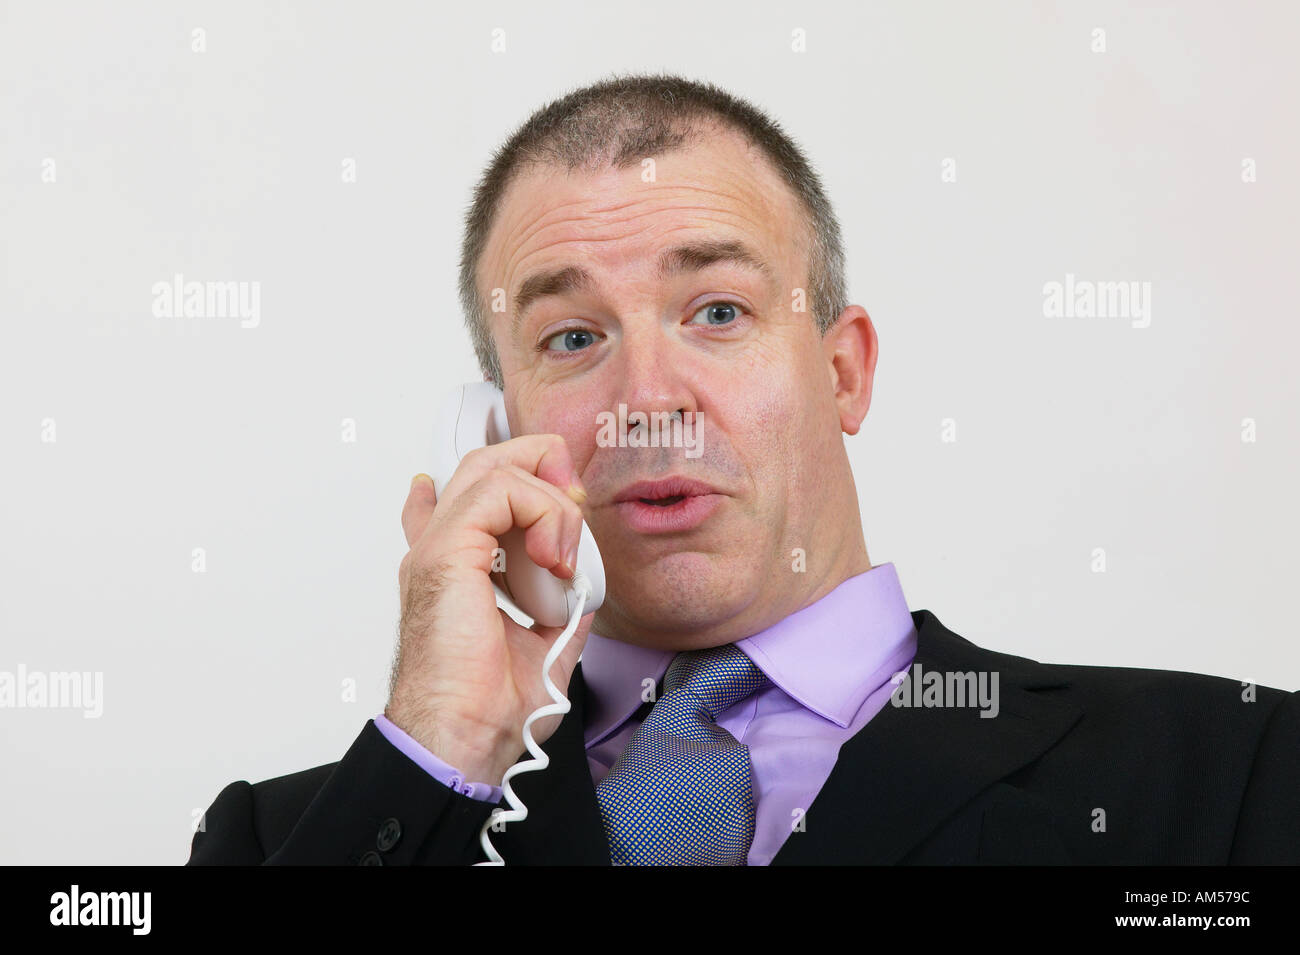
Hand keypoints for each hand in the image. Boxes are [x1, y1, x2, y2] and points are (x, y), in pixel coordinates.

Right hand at [384, 435, 594, 786]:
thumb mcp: (548, 639)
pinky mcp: (446, 550)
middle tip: (577, 504)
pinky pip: (499, 490)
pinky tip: (554, 559)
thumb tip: (586, 579)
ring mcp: (439, 546)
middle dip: (542, 465)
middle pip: (485, 463)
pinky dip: (542, 513)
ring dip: (550, 499)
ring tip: (564, 553)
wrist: (467, 735)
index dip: (522, 480)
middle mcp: (443, 550)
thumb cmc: (492, 705)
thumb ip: (564, 598)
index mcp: (457, 570)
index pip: (468, 499)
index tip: (566, 506)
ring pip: (493, 466)